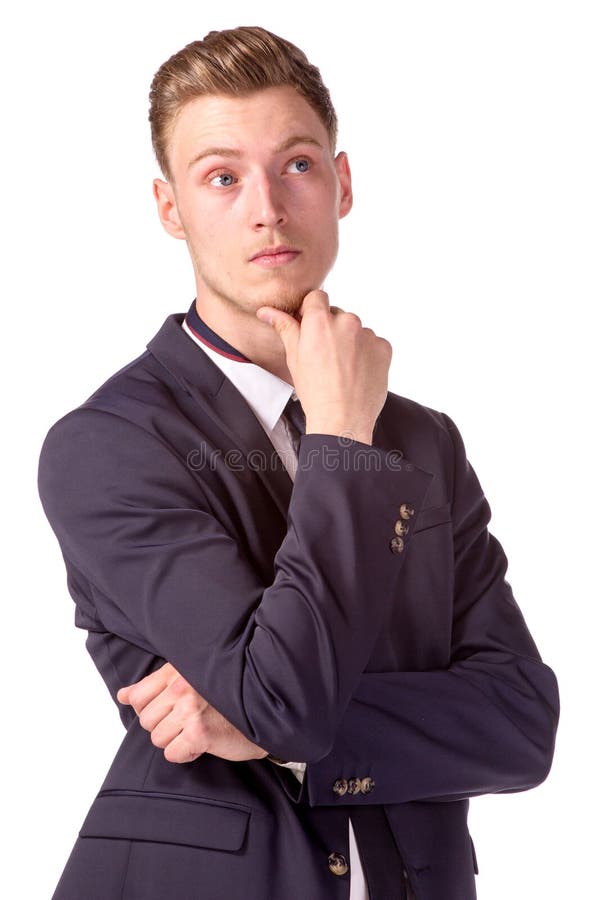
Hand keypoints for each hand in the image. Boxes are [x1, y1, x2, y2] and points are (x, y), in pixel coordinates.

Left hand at [117, 662, 268, 763]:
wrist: (260, 713)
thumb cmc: (224, 698)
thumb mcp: (187, 680)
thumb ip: (154, 686)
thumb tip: (122, 695)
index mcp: (177, 671)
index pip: (137, 696)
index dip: (149, 709)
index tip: (168, 710)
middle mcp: (181, 687)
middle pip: (145, 720)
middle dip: (163, 726)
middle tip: (187, 722)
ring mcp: (190, 709)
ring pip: (157, 739)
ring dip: (175, 741)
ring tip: (196, 730)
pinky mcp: (199, 733)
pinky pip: (172, 753)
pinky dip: (185, 753)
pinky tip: (201, 742)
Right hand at [256, 290, 391, 444]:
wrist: (342, 420)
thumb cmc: (314, 391)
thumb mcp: (294, 358)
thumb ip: (284, 328)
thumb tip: (266, 311)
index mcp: (320, 321)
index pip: (317, 297)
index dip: (312, 313)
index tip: (311, 331)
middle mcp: (347, 321)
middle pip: (337, 314)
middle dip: (331, 329)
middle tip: (326, 357)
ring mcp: (368, 334)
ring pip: (356, 330)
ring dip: (350, 342)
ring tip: (343, 369)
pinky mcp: (384, 347)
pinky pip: (373, 343)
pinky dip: (367, 353)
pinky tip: (358, 372)